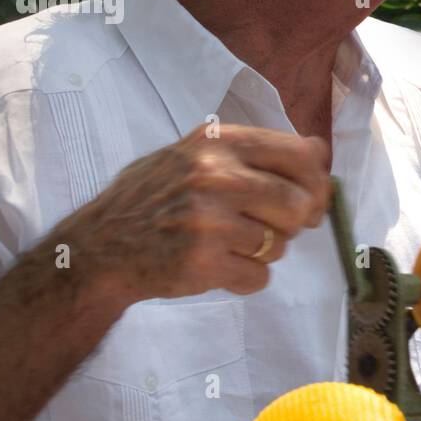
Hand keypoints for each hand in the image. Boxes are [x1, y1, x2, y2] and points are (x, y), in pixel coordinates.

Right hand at [50, 123, 330, 303]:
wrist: (101, 246)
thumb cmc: (155, 197)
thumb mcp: (196, 154)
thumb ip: (253, 152)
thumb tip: (319, 152)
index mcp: (219, 143)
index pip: (300, 156)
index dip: (317, 183)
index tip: (313, 200)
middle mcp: (216, 175)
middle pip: (298, 205)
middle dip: (294, 223)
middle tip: (272, 229)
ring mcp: (209, 220)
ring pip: (280, 244)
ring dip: (264, 251)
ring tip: (228, 244)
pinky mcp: (204, 262)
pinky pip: (258, 276)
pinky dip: (245, 277)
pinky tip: (215, 265)